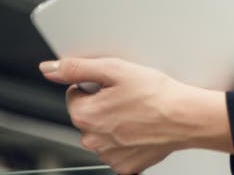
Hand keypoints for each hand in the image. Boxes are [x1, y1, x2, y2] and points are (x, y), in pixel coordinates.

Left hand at [39, 57, 233, 173]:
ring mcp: (109, 156)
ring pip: (102, 133)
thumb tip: (49, 69)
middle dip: (103, 103)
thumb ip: (77, 68)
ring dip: (114, 122)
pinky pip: (117, 150)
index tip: (115, 83)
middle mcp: (92, 140)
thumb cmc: (155, 93)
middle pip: (88, 115)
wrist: (184, 117)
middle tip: (128, 95)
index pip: (74, 93)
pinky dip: (126, 139)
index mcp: (85, 115)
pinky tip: (141, 127)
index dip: (95, 84)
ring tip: (138, 110)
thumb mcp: (115, 69)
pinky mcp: (125, 167)